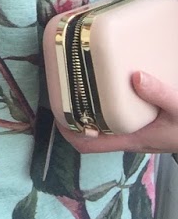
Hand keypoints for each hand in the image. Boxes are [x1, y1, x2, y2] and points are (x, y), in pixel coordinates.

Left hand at [55, 70, 177, 156]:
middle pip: (89, 129)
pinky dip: (112, 94)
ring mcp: (136, 129)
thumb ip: (162, 95)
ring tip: (84, 74)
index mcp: (132, 139)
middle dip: (74, 108)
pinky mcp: (146, 119)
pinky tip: (116, 75)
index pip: (86, 144)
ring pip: (103, 118)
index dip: (65, 128)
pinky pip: (120, 109)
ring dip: (91, 100)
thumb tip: (137, 77)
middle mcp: (129, 136)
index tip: (55, 105)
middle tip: (65, 80)